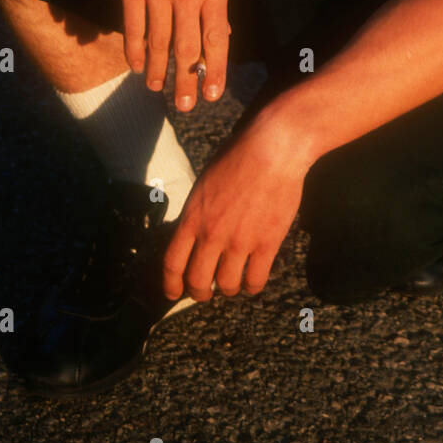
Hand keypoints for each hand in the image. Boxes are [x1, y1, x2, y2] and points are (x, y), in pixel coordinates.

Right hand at [107, 0, 229, 109]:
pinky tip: (137, 66)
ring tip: (158, 91)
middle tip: (185, 107)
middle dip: (187, 82)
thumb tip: (222, 34)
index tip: (213, 95)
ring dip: (159, 72)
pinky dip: (135, 50)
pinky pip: (133, 26)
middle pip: (188, 48)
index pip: (217, 39)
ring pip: (160, 42)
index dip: (216, 70)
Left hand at [162, 113, 311, 300]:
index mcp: (192, 217)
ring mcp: (240, 241)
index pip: (172, 263)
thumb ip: (197, 213)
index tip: (174, 293)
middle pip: (197, 281)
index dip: (171, 285)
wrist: (272, 149)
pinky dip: (252, 287)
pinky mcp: (267, 243)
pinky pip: (256, 280)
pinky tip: (253, 282)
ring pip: (227, 285)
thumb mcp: (205, 184)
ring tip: (232, 284)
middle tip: (205, 294)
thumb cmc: (238, 157)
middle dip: (199, 293)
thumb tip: (195, 235)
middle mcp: (212, 234)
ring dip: (228, 289)